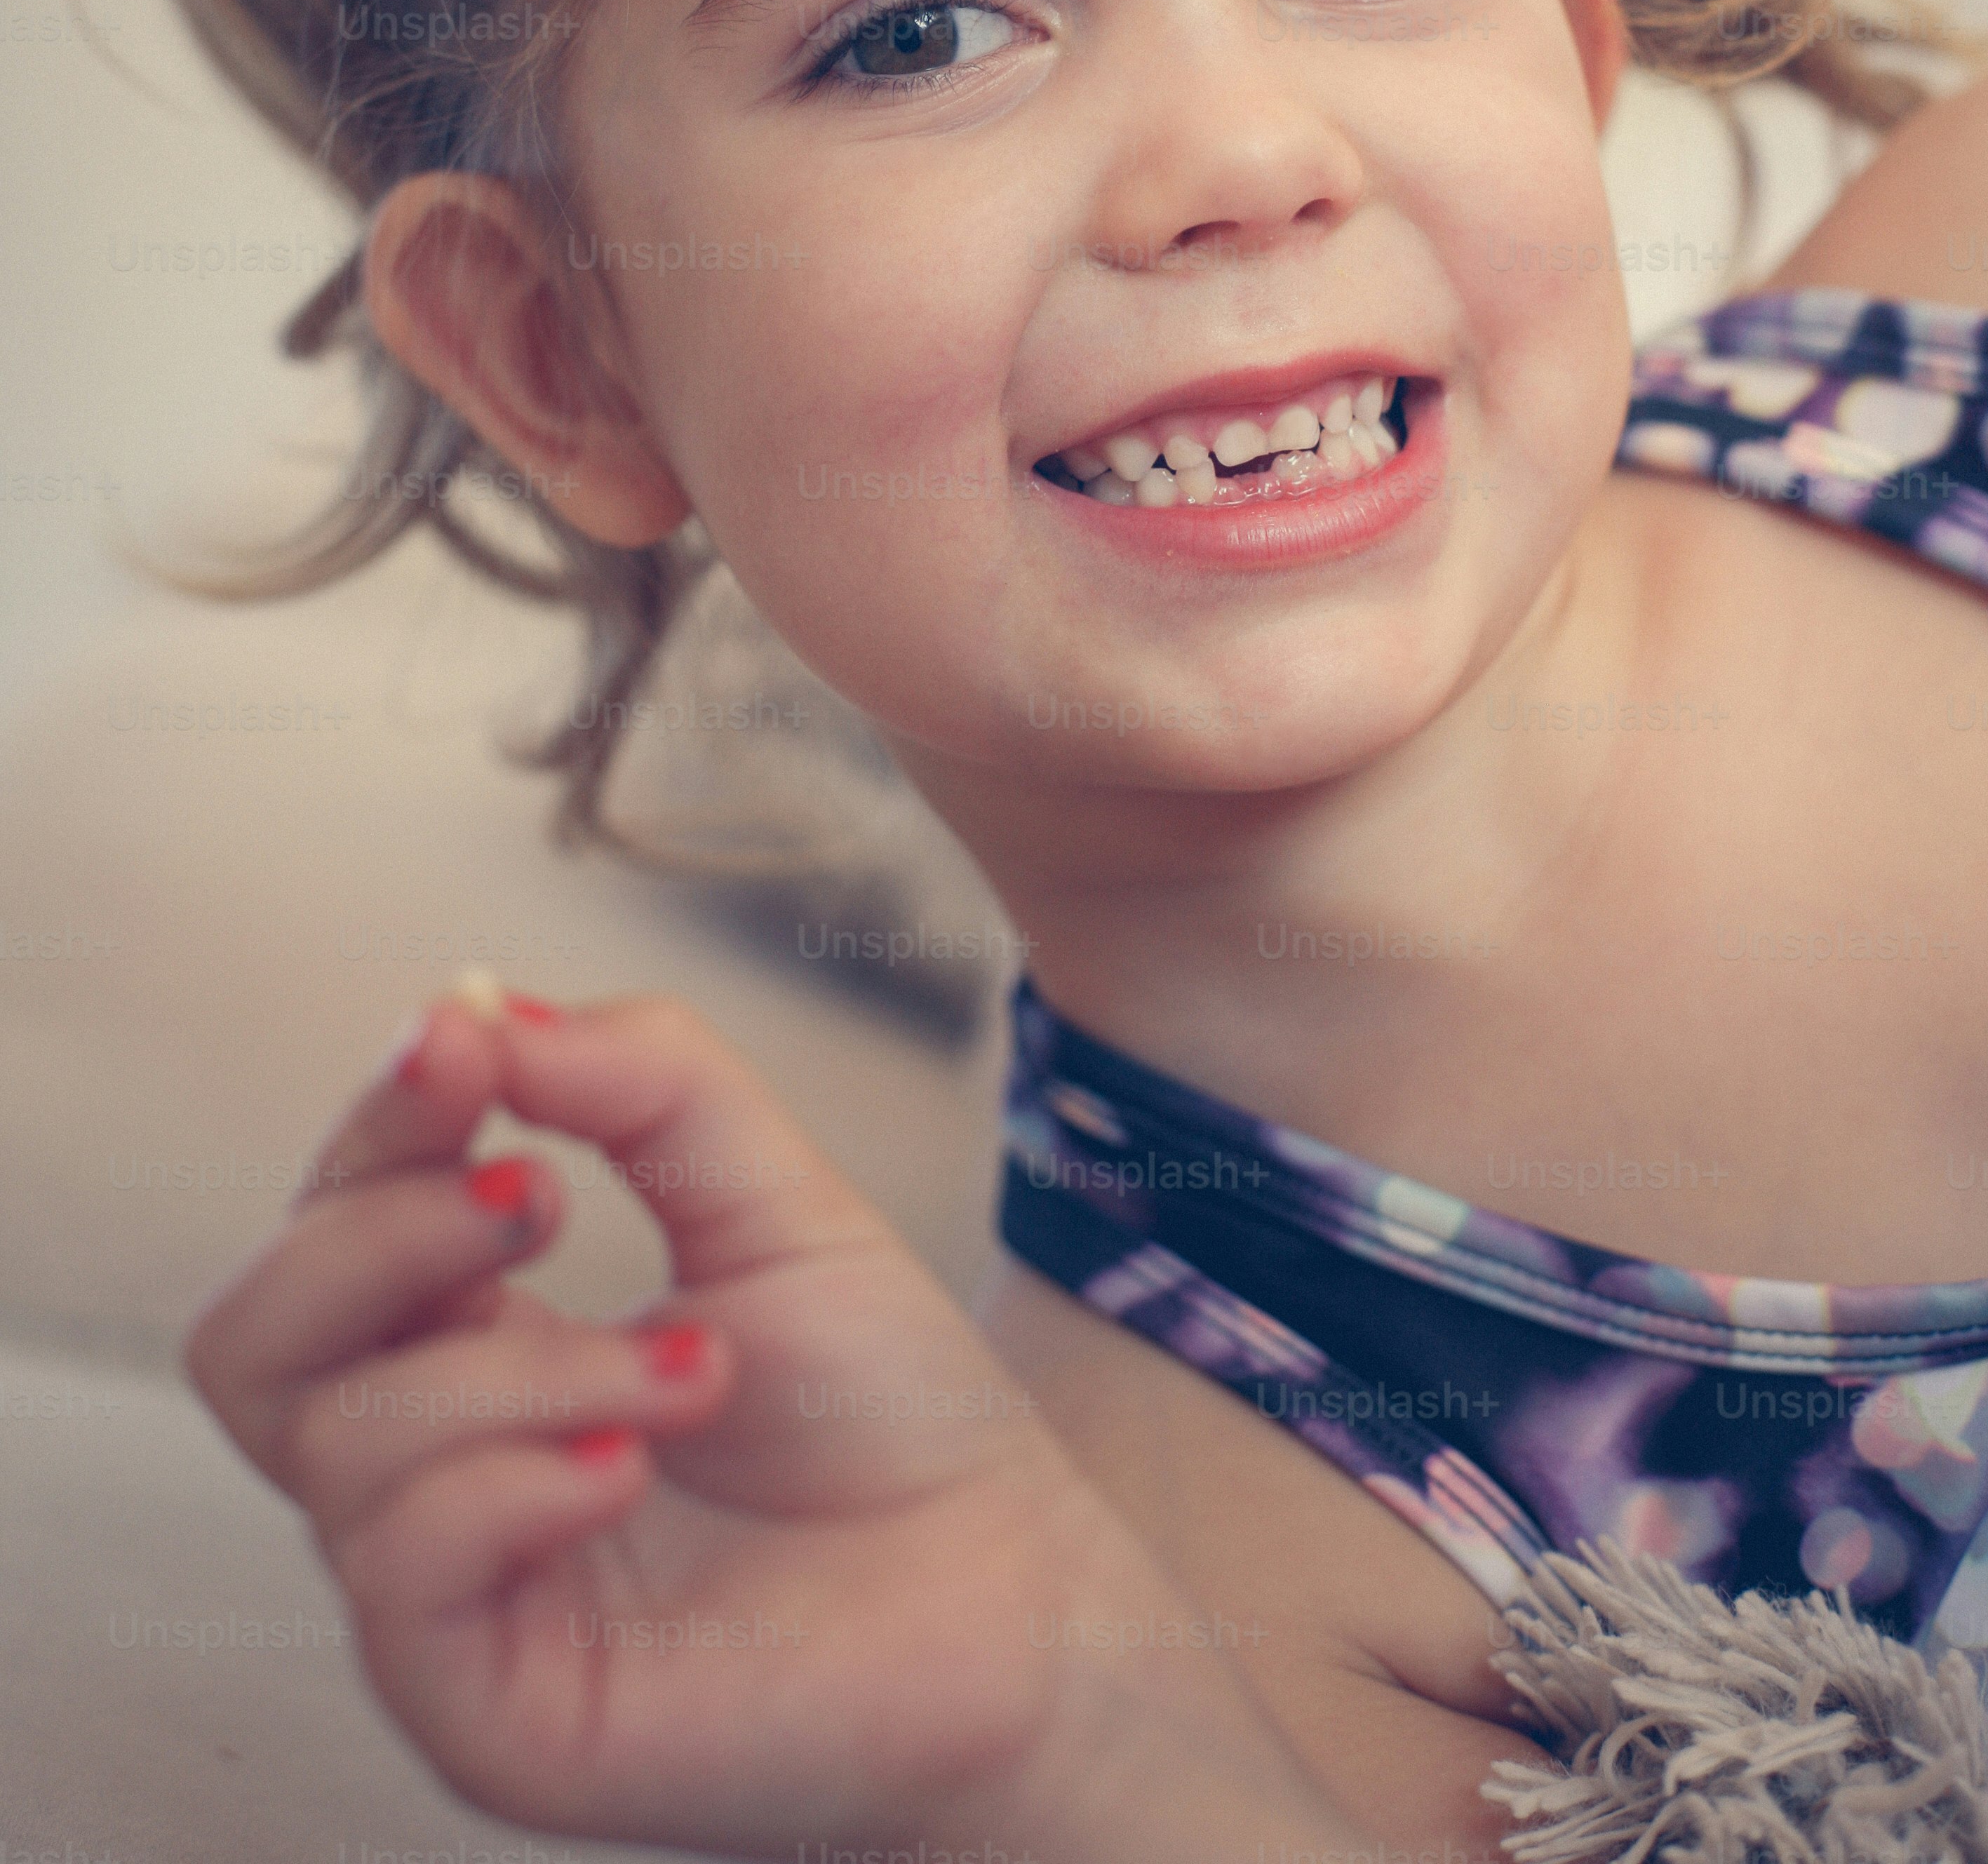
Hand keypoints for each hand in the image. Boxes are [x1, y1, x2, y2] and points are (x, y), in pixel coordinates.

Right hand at [182, 987, 1353, 1858]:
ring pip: (340, 1438)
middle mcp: (431, 1468)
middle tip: (541, 1198)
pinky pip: (401, 1568)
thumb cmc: (883, 1409)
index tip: (464, 1040)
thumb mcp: (768, 1192)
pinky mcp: (481, 1709)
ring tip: (686, 1369)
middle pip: (254, 1332)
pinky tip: (633, 1463)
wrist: (1009, 1597)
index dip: (379, 1119)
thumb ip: (640, 1078)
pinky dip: (516, 1480)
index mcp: (473, 1342)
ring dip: (520, 1365)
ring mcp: (445, 1596)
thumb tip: (479, 1003)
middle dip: (382, 1228)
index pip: (330, 1219)